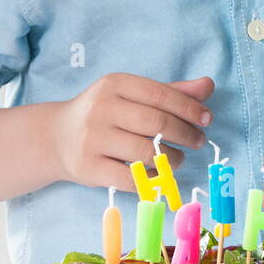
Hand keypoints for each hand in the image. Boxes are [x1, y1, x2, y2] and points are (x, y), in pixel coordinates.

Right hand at [52, 73, 214, 190]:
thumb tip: (208, 86)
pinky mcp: (89, 167)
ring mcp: (93, 139)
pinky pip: (131, 178)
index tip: (207, 119)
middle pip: (156, 123)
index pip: (160, 94)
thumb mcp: (132, 95)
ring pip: (146, 152)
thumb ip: (170, 91)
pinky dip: (152, 179)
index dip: (188, 108)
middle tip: (198, 141)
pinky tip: (160, 175)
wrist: (56, 137)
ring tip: (179, 159)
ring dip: (172, 159)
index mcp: (114, 84)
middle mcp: (101, 109)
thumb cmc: (104, 114)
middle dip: (185, 133)